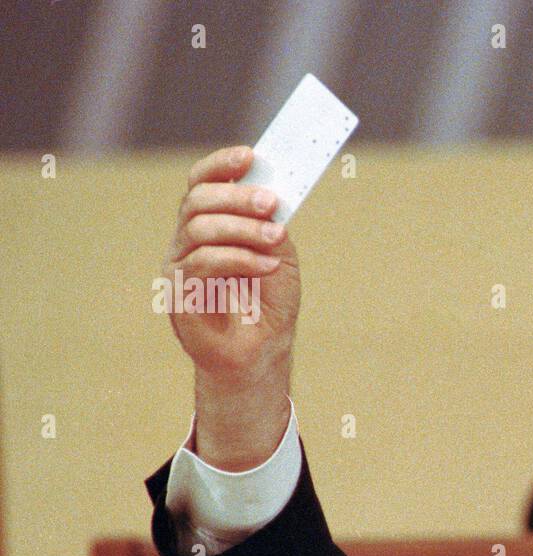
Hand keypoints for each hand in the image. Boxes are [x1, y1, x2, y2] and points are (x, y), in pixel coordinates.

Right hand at [164, 146, 300, 381]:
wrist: (260, 350)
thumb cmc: (269, 301)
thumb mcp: (280, 255)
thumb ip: (272, 225)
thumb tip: (271, 195)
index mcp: (208, 224)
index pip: (202, 183)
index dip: (221, 165)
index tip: (251, 156)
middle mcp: (186, 239)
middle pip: (198, 200)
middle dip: (237, 196)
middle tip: (271, 201)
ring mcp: (179, 264)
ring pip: (199, 227)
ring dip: (243, 228)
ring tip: (275, 237)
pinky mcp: (179, 291)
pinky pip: (204, 262)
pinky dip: (240, 258)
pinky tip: (267, 265)